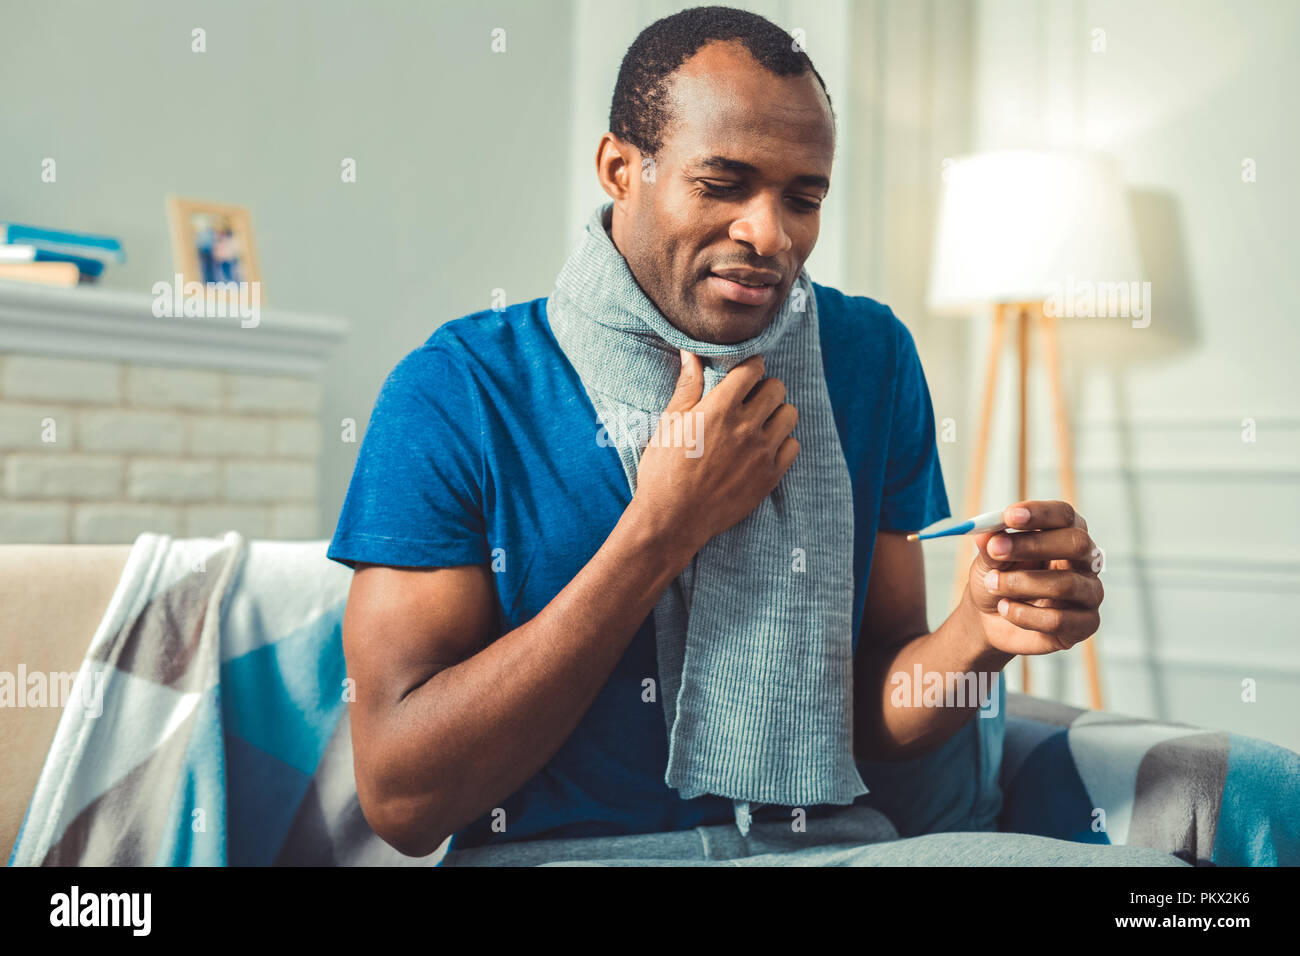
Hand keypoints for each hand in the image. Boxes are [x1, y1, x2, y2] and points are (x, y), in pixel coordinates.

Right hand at [630, 350, 799, 556]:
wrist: (673, 520)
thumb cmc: (664, 470)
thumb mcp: (669, 423)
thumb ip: (687, 385)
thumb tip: (690, 352)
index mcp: (719, 408)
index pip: (753, 368)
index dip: (750, 367)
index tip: (744, 374)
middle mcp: (746, 427)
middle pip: (777, 388)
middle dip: (764, 388)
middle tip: (750, 400)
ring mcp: (762, 453)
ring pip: (789, 415)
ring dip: (776, 414)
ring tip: (759, 423)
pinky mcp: (770, 476)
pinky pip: (793, 446)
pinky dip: (782, 443)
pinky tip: (764, 448)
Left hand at [965, 500, 1103, 655]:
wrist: (989, 620)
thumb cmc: (996, 579)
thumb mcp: (988, 560)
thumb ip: (991, 546)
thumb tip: (984, 533)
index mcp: (1064, 532)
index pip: (1064, 515)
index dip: (1039, 513)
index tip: (1009, 516)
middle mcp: (1085, 560)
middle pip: (1076, 544)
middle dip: (1033, 545)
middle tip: (996, 549)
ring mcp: (1089, 592)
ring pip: (1066, 584)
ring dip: (1021, 583)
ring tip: (992, 584)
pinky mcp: (1085, 624)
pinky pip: (1059, 620)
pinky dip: (1024, 614)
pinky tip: (1005, 609)